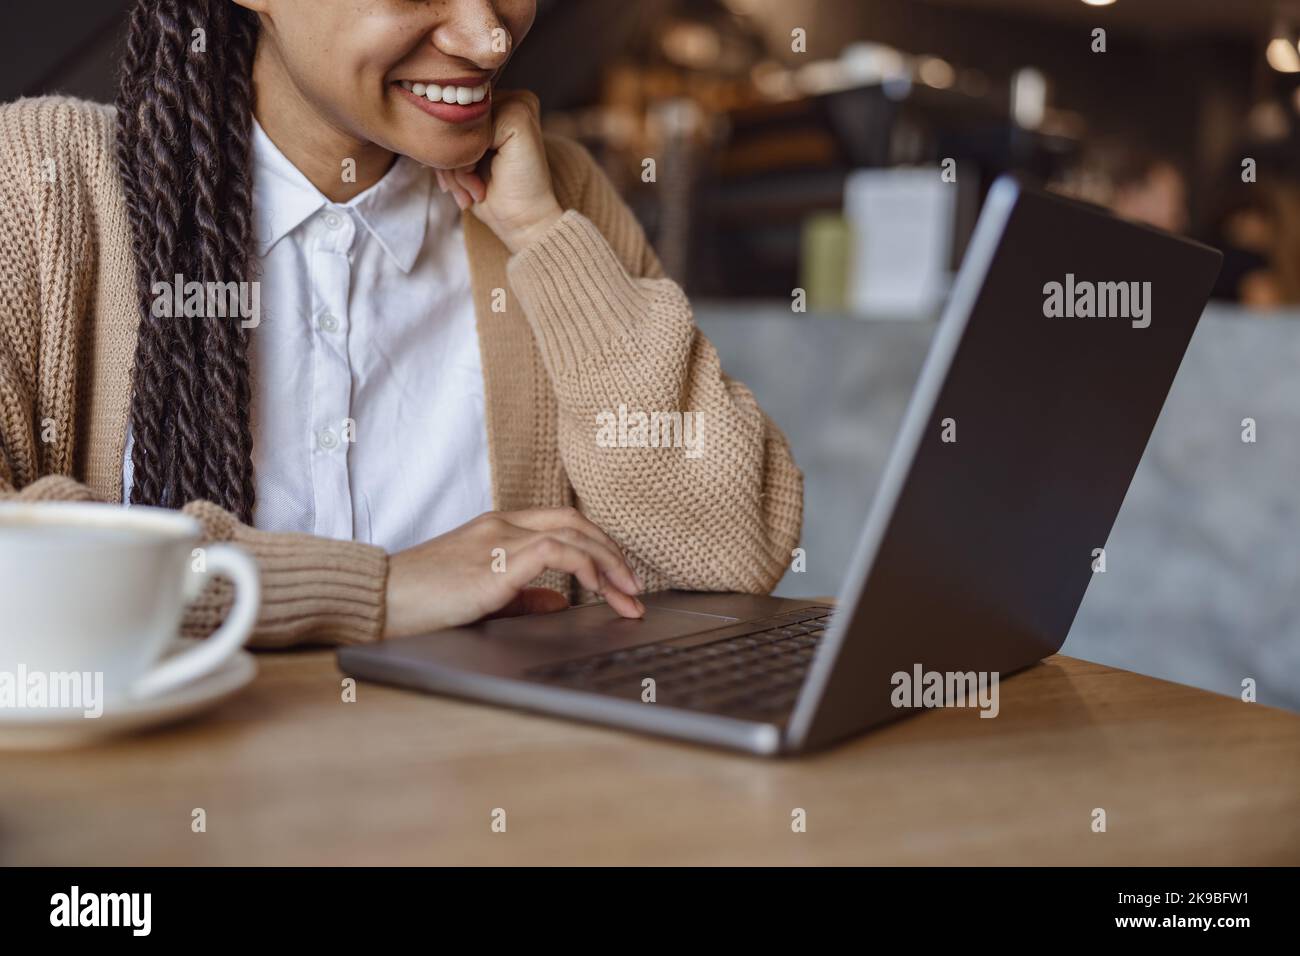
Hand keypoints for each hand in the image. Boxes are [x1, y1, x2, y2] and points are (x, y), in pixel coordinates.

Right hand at [383, 507, 644, 639]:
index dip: (598, 546)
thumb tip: (562, 602)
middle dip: (614, 555)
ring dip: (609, 565)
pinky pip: (556, 551)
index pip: (562, 522)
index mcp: (497, 528)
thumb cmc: (420, 602)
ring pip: (573, 533)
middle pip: (576, 522)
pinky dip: (585, 567)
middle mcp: (502, 524)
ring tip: (628, 596)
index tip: (620, 578)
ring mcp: (499, 537)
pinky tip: (597, 590)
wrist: (378, 600)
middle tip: (635, 589)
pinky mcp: (496, 560)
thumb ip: (524, 597)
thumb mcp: (482, 597)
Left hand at [435, 89, 563, 253]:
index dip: (442, 146)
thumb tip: (416, 121)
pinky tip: (479, 185)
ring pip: (460, 124)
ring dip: (454, 164)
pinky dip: (466, 163)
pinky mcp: (519, 117)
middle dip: (445, 157)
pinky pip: (474, 132)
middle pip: (454, 116)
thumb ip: (448, 133)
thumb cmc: (492, 195)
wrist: (523, 223)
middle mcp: (512, 98)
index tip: (446, 181)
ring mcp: (518, 104)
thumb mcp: (462, 159)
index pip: (453, 112)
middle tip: (456, 192)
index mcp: (501, 104)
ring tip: (469, 191)